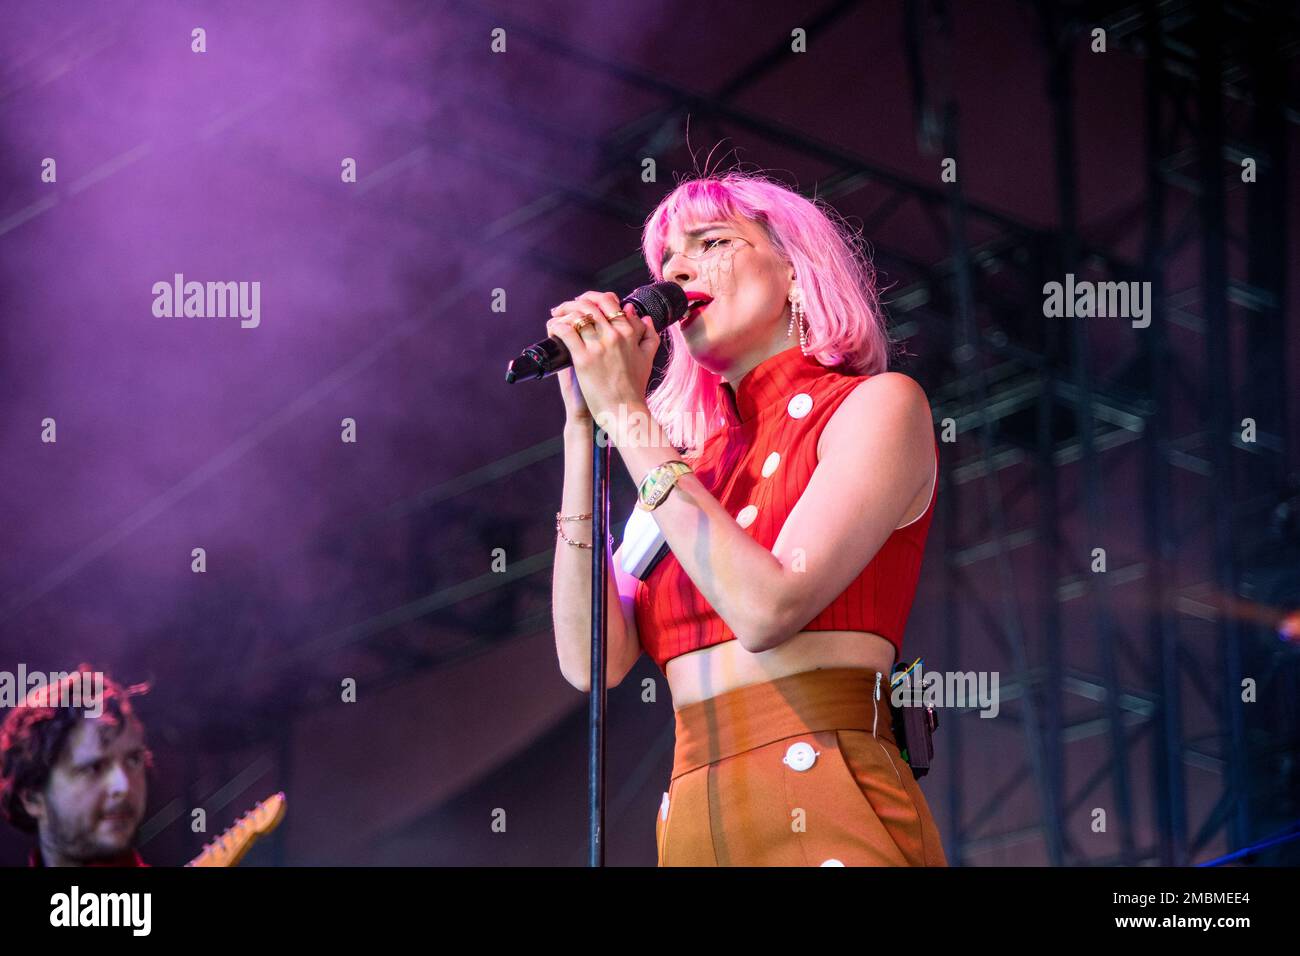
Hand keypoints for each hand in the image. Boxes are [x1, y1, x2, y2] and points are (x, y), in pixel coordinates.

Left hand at [545, 290, 660, 429]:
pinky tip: (553, 329)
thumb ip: (648, 335)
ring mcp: (598, 346)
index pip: (610, 302)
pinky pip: (566, 332)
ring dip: (563, 310)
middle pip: (591, 304)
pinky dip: (556, 326)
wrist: (624, 410)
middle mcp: (614, 335)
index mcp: (628, 333)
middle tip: (566, 307)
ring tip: (556, 314)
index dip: (594, 298)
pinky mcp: (583, 359)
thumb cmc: (634, 388)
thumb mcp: (647, 358)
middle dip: (575, 301)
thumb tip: (644, 317)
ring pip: (577, 315)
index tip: (585, 302)